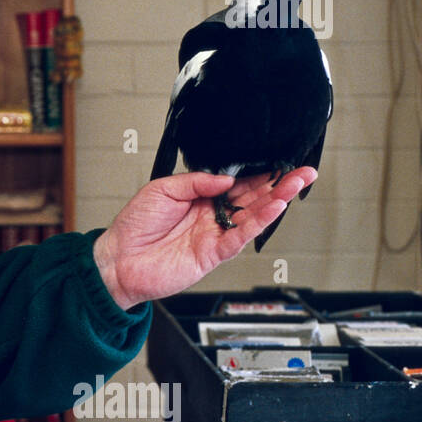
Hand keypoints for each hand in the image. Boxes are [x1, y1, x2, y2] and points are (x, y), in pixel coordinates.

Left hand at [92, 168, 317, 310]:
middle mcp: (211, 216)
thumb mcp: (162, 189)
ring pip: (253, 216)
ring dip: (276, 200)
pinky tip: (274, 207)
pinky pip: (241, 236)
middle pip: (252, 198)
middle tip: (303, 172)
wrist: (118, 259)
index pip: (237, 184)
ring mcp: (214, 235)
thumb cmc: (134, 225)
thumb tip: (226, 178)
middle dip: (279, 184)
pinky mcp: (213, 253)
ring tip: (296, 184)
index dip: (259, 174)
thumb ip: (196, 182)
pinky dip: (259, 222)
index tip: (280, 162)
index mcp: (200, 198)